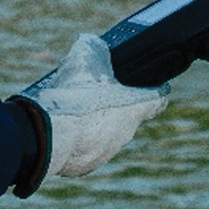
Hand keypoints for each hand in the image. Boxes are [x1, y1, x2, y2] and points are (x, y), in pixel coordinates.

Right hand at [22, 34, 168, 177]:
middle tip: (93, 91)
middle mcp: (125, 133)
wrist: (49, 136)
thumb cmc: (74, 96)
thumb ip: (92, 47)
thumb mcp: (84, 58)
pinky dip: (75, 140)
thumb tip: (90, 42)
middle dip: (113, 104)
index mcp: (134, 107)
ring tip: (71, 109)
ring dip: (92, 124)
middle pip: (127, 116)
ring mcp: (106, 152)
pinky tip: (61, 128)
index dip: (155, 89)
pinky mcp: (85, 165)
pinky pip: (84, 150)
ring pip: (104, 135)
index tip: (152, 83)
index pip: (158, 98)